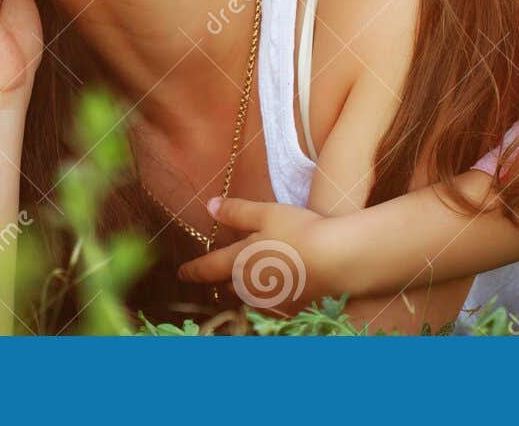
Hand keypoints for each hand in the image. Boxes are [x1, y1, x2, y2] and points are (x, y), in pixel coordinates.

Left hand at [175, 196, 348, 314]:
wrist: (337, 262)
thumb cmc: (298, 232)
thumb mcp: (265, 213)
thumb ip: (235, 212)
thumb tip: (209, 205)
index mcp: (238, 263)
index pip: (207, 269)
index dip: (192, 270)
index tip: (181, 273)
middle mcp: (250, 288)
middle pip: (229, 287)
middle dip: (223, 282)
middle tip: (219, 278)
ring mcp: (271, 303)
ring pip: (250, 299)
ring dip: (247, 292)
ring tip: (252, 284)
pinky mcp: (292, 312)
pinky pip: (272, 307)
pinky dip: (270, 300)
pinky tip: (280, 291)